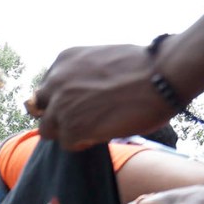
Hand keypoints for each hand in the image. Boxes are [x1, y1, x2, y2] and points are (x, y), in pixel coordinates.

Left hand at [30, 44, 171, 150]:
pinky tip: (101, 134)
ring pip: (47, 130)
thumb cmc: (144, 67)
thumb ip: (82, 76)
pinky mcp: (72, 127)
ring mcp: (61, 105)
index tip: (78, 104)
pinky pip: (67, 144)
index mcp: (63, 60)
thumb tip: (79, 97)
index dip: (60, 100)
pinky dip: (82, 143)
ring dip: (67, 132)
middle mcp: (56, 80)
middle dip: (57, 117)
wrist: (163, 73)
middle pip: (40, 109)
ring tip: (91, 128)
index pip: (46, 89)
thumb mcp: (102, 60)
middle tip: (81, 120)